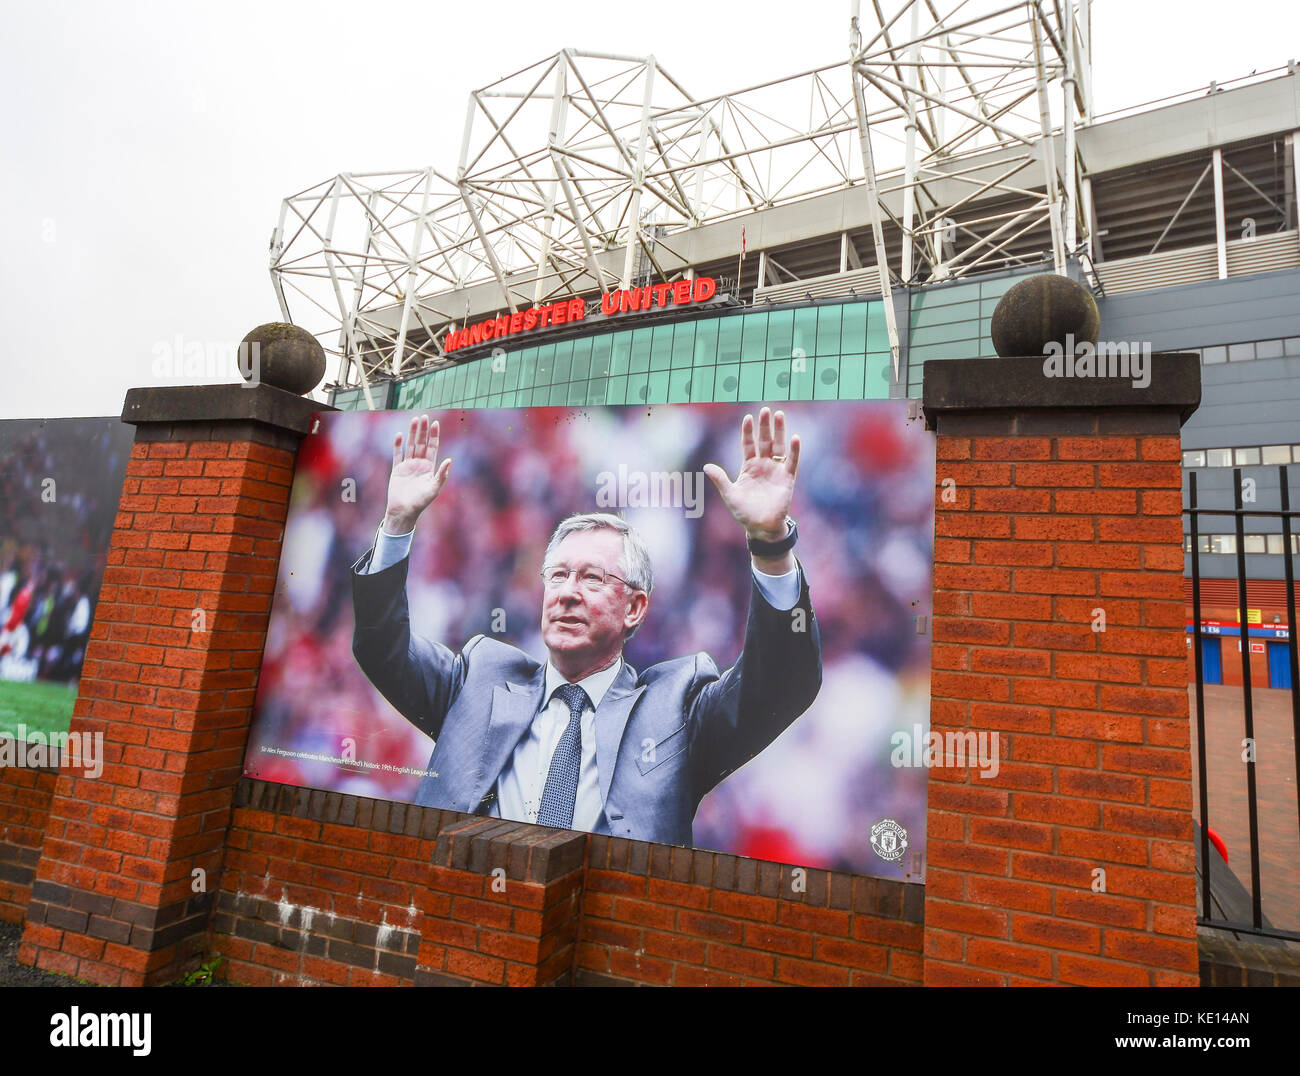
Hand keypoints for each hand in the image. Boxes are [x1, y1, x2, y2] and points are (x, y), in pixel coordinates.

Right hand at [383, 414, 451, 533]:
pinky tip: (399, 435)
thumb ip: (442, 474)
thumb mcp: (434, 488)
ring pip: (410, 446)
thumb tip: (450, 460)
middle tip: (424, 416)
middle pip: (421, 443)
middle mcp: (419, 464)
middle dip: (423, 430)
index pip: (432, 447)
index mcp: (429, 468)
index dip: (434, 435)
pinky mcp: (396, 470)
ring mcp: (407, 466)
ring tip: (414, 420)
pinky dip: (398, 445)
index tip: (435, 423)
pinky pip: (397, 455)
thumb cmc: (421, 502)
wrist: (404, 511)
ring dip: (412, 433)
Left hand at [703, 407, 800, 543]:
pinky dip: (795, 451)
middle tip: (766, 409)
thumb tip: (706, 466)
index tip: (748, 417)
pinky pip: (792, 462)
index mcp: (749, 467)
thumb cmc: (744, 512)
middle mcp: (763, 466)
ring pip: (779, 447)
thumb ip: (720, 480)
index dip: (748, 432)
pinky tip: (795, 438)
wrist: (760, 528)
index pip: (748, 444)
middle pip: (765, 441)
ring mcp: (776, 471)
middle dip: (765, 426)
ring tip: (780, 415)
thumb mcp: (729, 494)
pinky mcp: (787, 479)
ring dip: (780, 432)